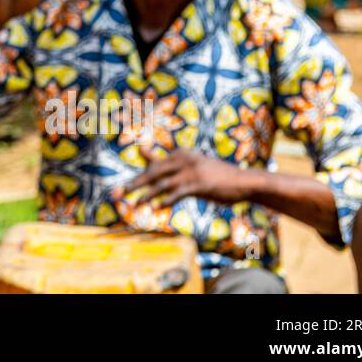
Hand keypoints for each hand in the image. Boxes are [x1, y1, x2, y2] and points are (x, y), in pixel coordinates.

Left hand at [126, 149, 251, 207]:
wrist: (244, 182)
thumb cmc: (216, 176)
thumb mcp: (193, 167)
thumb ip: (173, 167)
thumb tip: (152, 164)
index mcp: (180, 154)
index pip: (153, 162)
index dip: (136, 174)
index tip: (120, 185)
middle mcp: (183, 159)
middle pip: (153, 172)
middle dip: (134, 183)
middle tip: (118, 193)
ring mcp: (191, 171)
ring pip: (162, 183)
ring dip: (147, 194)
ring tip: (135, 203)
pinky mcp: (199, 184)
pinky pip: (178, 192)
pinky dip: (166, 200)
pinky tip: (157, 207)